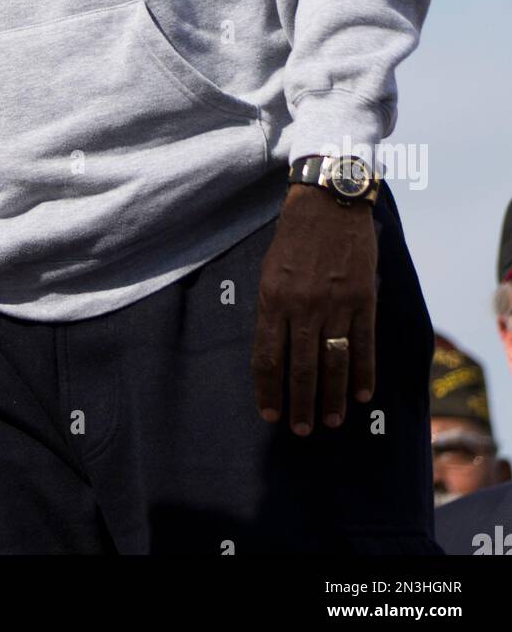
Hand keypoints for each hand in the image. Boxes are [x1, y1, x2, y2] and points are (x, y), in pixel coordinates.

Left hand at [251, 185, 377, 434]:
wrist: (329, 201)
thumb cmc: (293, 235)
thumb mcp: (269, 269)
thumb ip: (271, 309)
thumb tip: (274, 351)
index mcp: (273, 299)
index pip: (267, 357)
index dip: (268, 389)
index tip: (269, 413)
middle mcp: (303, 306)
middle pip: (301, 367)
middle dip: (300, 403)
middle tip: (301, 430)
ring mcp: (336, 304)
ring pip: (333, 362)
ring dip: (331, 397)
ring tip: (329, 422)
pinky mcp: (363, 299)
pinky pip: (363, 344)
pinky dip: (363, 373)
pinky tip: (360, 395)